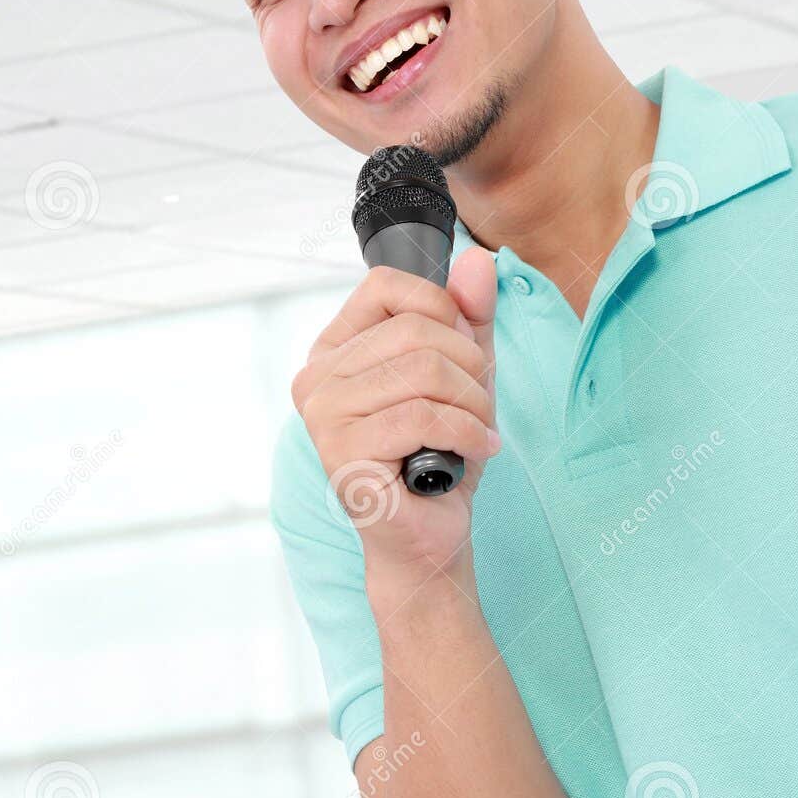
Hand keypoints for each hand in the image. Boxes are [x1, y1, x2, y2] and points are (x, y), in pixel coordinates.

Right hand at [290, 247, 498, 581]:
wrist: (430, 536)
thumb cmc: (440, 454)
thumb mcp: (464, 374)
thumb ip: (469, 317)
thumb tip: (476, 260)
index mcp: (335, 350)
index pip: (386, 286)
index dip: (442, 310)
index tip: (463, 353)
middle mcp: (316, 378)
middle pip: (414, 330)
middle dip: (470, 367)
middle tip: (481, 405)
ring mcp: (322, 417)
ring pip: (423, 371)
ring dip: (473, 403)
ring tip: (477, 431)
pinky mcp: (341, 454)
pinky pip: (422, 415)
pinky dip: (466, 431)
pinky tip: (474, 451)